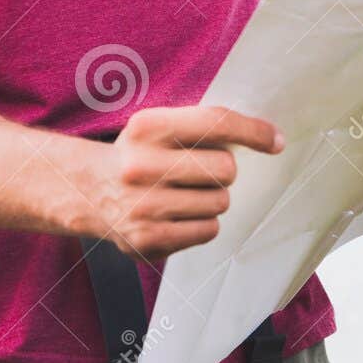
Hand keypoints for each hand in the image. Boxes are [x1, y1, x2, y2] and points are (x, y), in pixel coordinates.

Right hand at [86, 105, 283, 260]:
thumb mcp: (158, 126)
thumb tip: (269, 139)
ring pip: (220, 203)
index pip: (215, 123)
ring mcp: (144, 206)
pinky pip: (208, 230)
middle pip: (226, 169)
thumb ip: (204, 126)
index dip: (253, 132)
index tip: (276, 141)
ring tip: (184, 194)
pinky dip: (202, 223)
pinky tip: (178, 214)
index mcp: (147, 127)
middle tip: (200, 172)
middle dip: (223, 171)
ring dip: (213, 199)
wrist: (86, 191)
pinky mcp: (147, 239)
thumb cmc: (138, 154)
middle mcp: (142, 165)